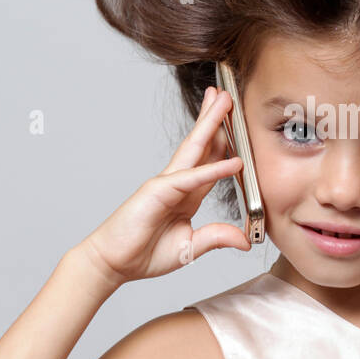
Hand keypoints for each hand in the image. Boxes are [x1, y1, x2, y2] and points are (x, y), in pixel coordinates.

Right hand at [78, 87, 251, 288]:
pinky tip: (235, 162)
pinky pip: (191, 179)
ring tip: (223, 100)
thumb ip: (217, 239)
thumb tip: (246, 241)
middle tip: (228, 95)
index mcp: (186, 196)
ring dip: (210, 123)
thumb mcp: (190, 248)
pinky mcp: (158, 192)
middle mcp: (177, 184)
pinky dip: (214, 169)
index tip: (237, 125)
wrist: (113, 263)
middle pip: (201, 146)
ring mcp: (167, 184)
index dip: (224, 143)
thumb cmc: (144, 254)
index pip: (210, 163)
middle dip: (215, 119)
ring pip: (194, 149)